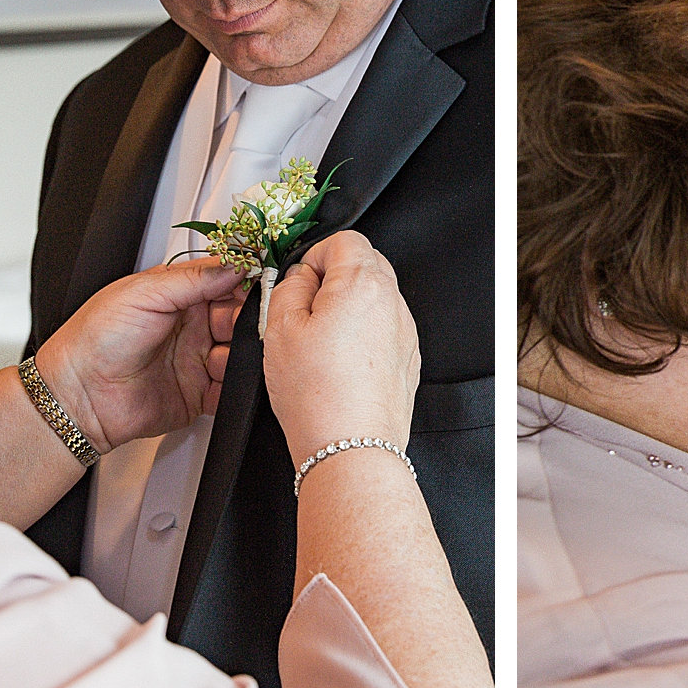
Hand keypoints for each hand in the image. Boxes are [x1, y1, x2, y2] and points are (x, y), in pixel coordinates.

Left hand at [35, 258, 244, 453]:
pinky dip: (236, 388)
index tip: (259, 285)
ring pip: (241, 354)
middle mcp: (191, 326)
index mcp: (178, 296)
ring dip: (240, 356)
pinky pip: (232, 390)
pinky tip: (219, 380)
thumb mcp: (143, 293)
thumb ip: (194, 278)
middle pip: (240, 318)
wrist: (78, 396)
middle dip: (247, 321)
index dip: (245, 282)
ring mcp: (197, 360)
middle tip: (237, 325)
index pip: (226, 281)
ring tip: (217, 358)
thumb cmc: (94, 340)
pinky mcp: (200, 394)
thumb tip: (236, 264)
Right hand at [263, 231, 420, 463]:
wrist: (351, 447)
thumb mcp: (279, 327)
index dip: (316, 255)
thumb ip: (289, 287)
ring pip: (375, 300)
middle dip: (333, 278)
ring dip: (347, 308)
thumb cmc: (317, 393)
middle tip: (304, 310)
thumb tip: (300, 277)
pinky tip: (339, 363)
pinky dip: (362, 335)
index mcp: (363, 285)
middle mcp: (393, 304)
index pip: (345, 240)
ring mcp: (405, 333)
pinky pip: (384, 331)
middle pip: (365, 265)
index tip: (299, 280)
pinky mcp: (407, 360)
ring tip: (318, 343)